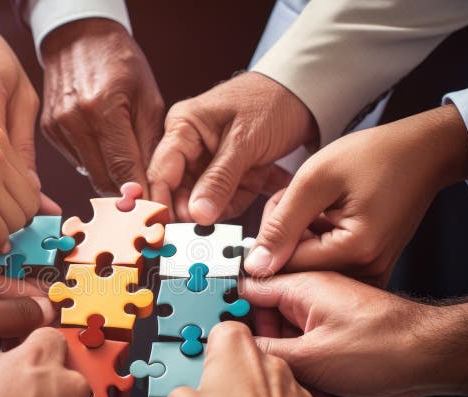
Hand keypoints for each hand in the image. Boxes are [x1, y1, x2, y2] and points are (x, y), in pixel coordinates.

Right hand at [40, 18, 163, 194]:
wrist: (78, 37)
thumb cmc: (119, 61)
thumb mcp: (148, 97)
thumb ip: (150, 143)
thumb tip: (153, 184)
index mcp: (102, 108)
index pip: (123, 169)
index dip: (141, 195)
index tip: (155, 211)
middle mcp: (75, 120)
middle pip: (104, 180)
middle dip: (128, 194)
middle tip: (148, 199)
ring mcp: (58, 127)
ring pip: (90, 175)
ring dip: (112, 180)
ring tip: (130, 172)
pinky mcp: (49, 131)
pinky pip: (78, 163)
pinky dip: (96, 164)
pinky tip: (106, 150)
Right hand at [147, 72, 312, 222]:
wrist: (307, 91)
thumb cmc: (273, 101)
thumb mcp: (244, 141)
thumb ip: (219, 180)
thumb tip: (195, 215)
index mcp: (182, 128)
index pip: (160, 175)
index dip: (161, 206)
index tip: (169, 234)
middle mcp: (190, 144)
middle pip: (181, 192)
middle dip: (203, 208)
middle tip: (221, 219)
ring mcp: (210, 159)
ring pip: (207, 199)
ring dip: (231, 200)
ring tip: (254, 182)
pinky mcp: (230, 170)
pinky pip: (229, 196)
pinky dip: (246, 195)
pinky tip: (265, 178)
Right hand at [241, 272, 467, 396]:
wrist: (430, 364)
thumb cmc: (385, 346)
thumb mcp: (310, 355)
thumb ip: (265, 352)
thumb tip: (234, 350)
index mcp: (299, 290)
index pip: (247, 291)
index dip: (226, 312)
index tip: (211, 334)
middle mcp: (306, 309)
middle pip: (262, 333)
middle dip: (266, 363)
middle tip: (265, 381)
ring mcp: (318, 334)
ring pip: (282, 361)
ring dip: (291, 384)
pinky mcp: (330, 358)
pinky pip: (304, 375)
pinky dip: (310, 392)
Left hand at [244, 104, 467, 285]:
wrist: (423, 151)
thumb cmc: (376, 156)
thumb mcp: (315, 181)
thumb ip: (281, 226)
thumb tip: (254, 266)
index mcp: (356, 251)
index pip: (287, 266)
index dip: (272, 235)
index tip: (279, 204)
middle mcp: (368, 270)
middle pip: (299, 268)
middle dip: (287, 232)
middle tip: (294, 195)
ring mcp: (373, 270)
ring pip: (311, 263)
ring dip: (301, 232)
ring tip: (316, 199)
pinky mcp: (372, 265)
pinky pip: (329, 260)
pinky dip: (318, 236)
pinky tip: (326, 210)